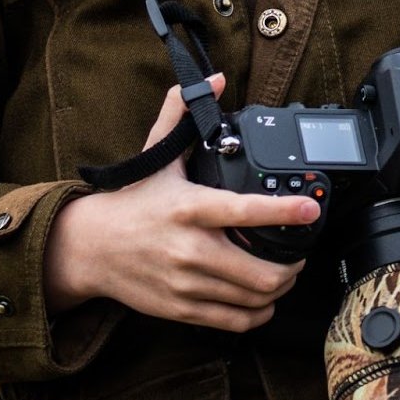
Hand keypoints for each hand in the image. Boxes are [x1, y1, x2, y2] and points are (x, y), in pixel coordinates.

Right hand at [43, 74, 319, 331]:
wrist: (89, 247)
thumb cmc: (131, 201)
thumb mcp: (156, 154)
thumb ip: (183, 113)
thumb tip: (214, 78)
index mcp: (189, 207)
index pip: (246, 210)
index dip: (285, 211)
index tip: (311, 209)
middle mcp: (190, 248)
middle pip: (261, 272)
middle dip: (292, 266)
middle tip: (298, 254)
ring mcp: (186, 283)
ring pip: (253, 299)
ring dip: (279, 289)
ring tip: (283, 275)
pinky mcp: (181, 309)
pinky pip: (234, 321)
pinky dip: (257, 313)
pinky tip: (261, 300)